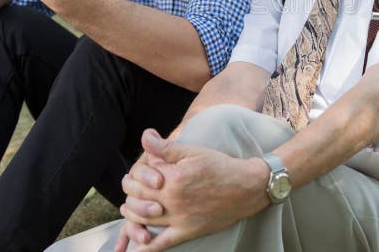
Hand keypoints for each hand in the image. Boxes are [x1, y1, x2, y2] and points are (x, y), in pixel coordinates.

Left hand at [116, 129, 269, 251]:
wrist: (247, 187)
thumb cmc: (221, 166)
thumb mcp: (194, 151)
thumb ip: (166, 147)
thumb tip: (145, 137)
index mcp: (172, 178)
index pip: (139, 177)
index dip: (134, 174)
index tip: (136, 172)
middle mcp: (173, 200)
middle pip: (138, 198)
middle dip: (130, 191)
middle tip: (131, 188)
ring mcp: (180, 218)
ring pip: (144, 219)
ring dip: (132, 214)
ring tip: (130, 208)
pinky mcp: (188, 231)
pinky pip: (163, 243)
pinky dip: (147, 247)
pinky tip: (137, 247)